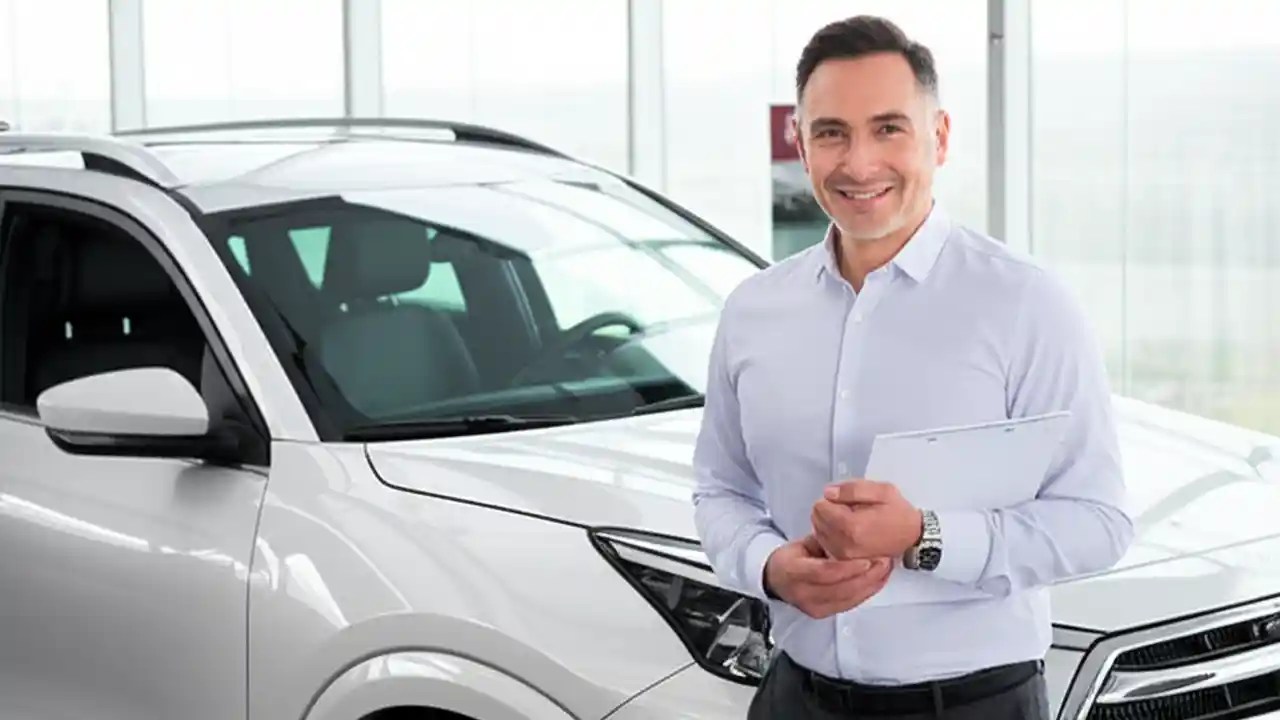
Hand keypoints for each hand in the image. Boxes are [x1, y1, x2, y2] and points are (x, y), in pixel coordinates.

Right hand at [763, 535, 893, 618]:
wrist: (775, 579)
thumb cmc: (790, 558)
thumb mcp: (804, 544)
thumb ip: (825, 542)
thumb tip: (850, 536)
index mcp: (792, 571)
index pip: (823, 573)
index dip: (847, 568)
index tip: (867, 560)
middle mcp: (802, 594)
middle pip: (840, 589)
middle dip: (867, 576)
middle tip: (885, 561)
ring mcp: (812, 607)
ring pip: (848, 599)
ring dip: (871, 585)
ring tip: (886, 569)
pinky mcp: (822, 614)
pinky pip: (849, 604)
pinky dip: (867, 592)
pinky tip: (878, 581)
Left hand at [811, 479, 922, 560]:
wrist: (912, 536)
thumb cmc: (897, 512)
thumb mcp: (881, 490)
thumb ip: (851, 489)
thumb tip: (828, 493)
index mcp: (851, 526)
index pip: (820, 507)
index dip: (833, 499)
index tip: (848, 501)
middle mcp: (843, 544)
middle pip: (816, 519)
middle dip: (829, 511)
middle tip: (850, 511)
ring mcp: (842, 556)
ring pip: (818, 531)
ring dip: (829, 523)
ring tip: (851, 521)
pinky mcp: (844, 562)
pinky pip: (825, 543)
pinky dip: (831, 535)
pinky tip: (848, 532)